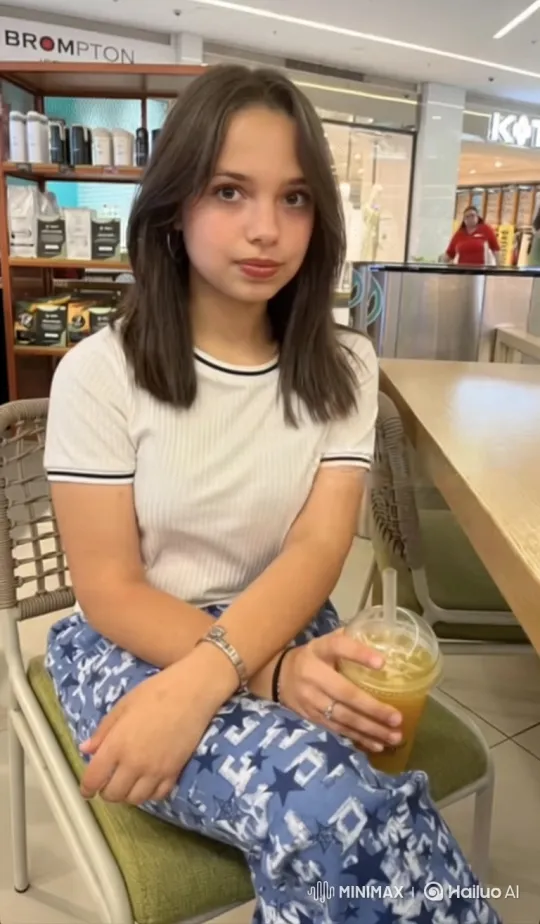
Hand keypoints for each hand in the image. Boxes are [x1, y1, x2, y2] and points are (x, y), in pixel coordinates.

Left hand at [79, 660, 214, 804]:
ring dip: (127, 794)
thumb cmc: (155, 692)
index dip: (86, 788)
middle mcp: (134, 763)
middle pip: (113, 795)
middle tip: (108, 781)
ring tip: (128, 782)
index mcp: (116, 745)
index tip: (87, 789)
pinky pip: (157, 795)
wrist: (192, 691)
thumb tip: (86, 750)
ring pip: (135, 799)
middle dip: (106, 791)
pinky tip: (148, 781)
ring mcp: (155, 770)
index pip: (94, 779)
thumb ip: (103, 731)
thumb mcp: (123, 706)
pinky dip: (149, 793)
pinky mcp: (174, 772)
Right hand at [278, 629, 402, 753]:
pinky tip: (377, 744)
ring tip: (394, 736)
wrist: (278, 677)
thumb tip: (382, 639)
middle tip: (397, 718)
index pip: (338, 647)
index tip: (382, 663)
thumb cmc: (313, 657)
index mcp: (319, 650)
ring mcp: (311, 699)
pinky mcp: (312, 717)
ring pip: (343, 717)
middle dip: (373, 708)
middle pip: (345, 693)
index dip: (359, 654)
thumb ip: (349, 640)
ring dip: (370, 729)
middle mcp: (313, 675)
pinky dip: (358, 738)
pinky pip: (338, 729)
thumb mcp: (325, 643)